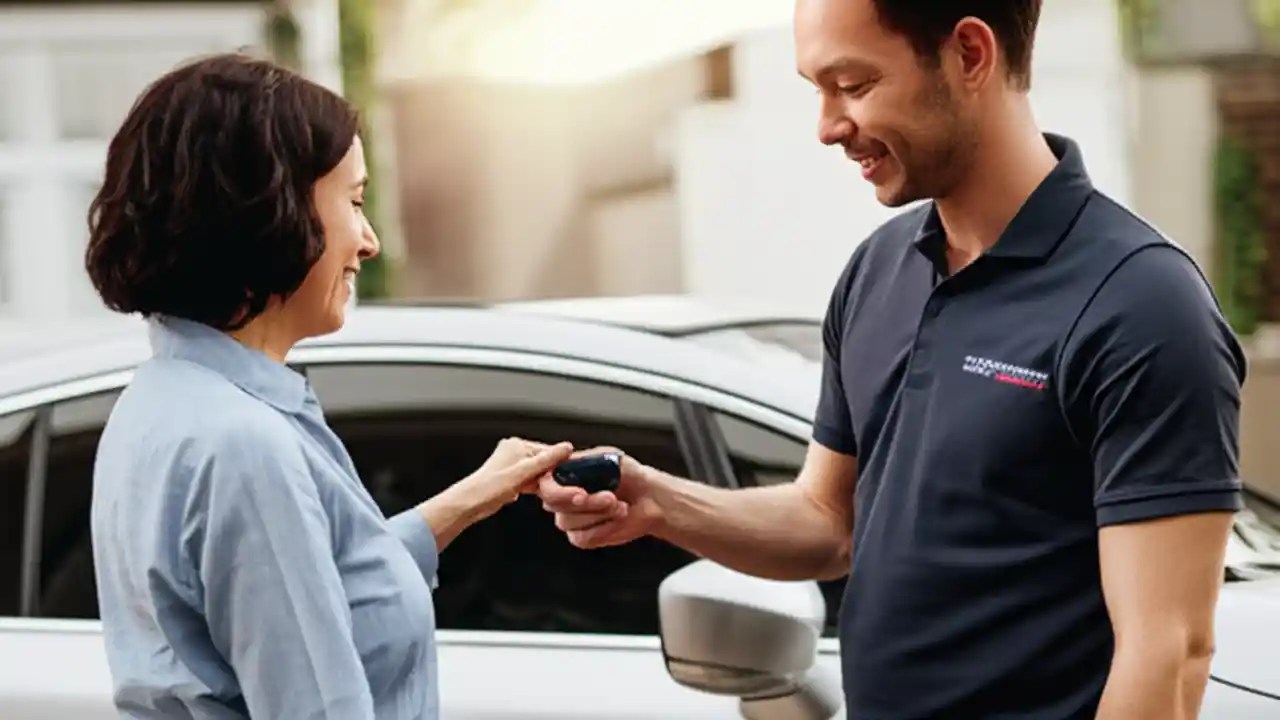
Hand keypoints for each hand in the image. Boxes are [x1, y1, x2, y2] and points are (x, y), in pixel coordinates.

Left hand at [465, 438, 572, 520]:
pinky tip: (523, 492)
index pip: (547, 450)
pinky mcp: (509, 478)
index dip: (556, 463)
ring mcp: (511, 465)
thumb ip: (548, 459)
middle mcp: (513, 452)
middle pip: (542, 462)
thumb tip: (566, 448)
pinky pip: (528, 481)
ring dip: (537, 483)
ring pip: (536, 473)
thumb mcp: (525, 471)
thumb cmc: (490, 486)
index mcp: (517, 444)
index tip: (564, 473)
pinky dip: (530, 487)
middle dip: (545, 475)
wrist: (471, 503)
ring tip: (528, 488)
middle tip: (542, 484)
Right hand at [535, 446, 661, 548]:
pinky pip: (583, 537)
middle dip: (588, 503)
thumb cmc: (629, 474)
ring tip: (621, 506)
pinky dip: (605, 528)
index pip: (546, 485)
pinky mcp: (581, 537)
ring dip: (598, 515)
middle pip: (556, 505)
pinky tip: (618, 518)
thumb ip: (587, 460)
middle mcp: (560, 497)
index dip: (560, 492)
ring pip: (568, 522)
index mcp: (562, 474)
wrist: (649, 497)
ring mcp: (569, 518)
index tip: (581, 494)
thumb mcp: (610, 458)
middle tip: (611, 498)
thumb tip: (568, 460)